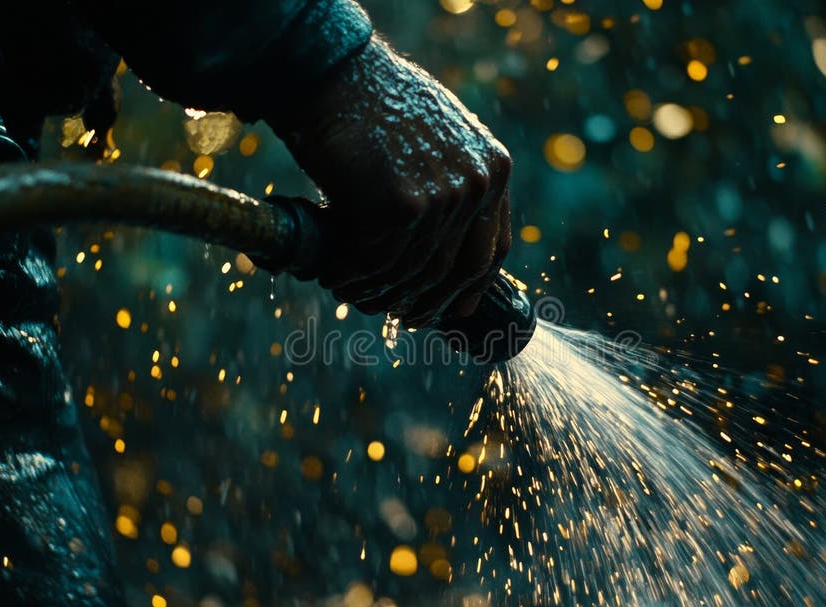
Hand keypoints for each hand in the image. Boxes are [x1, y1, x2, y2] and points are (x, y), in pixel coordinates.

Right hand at [268, 35, 511, 327]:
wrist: (332, 72)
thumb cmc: (374, 104)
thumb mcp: (437, 138)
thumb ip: (451, 183)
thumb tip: (444, 242)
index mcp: (493, 169)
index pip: (494, 250)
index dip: (470, 288)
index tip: (453, 309)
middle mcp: (477, 186)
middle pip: (455, 273)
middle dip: (425, 303)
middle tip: (397, 314)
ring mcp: (442, 198)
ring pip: (412, 274)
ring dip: (378, 293)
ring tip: (350, 293)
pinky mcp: (400, 208)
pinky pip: (376, 264)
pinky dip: (353, 278)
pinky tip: (335, 276)